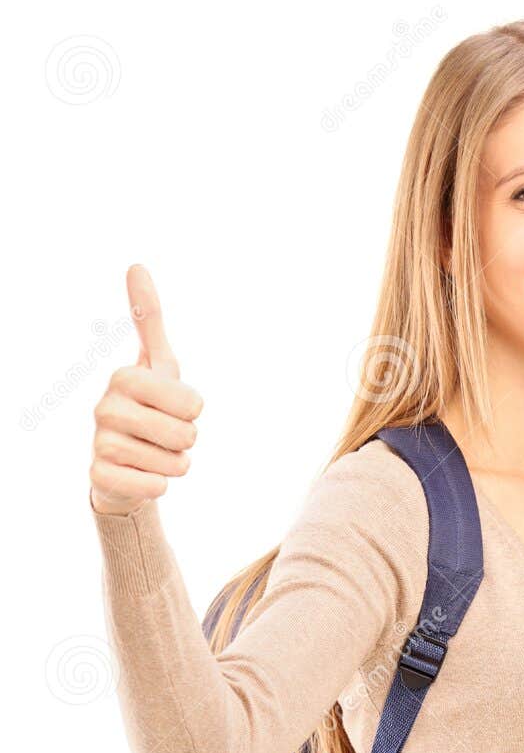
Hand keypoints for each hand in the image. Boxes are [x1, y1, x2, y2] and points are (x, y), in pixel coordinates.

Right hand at [89, 265, 202, 515]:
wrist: (121, 461)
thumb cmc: (146, 407)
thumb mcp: (157, 364)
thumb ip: (149, 319)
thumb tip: (136, 265)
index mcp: (125, 377)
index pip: (192, 403)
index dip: (193, 411)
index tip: (176, 407)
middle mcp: (106, 407)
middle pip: (186, 435)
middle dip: (187, 441)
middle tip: (166, 436)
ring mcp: (101, 442)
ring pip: (175, 464)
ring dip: (175, 464)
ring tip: (154, 454)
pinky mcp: (101, 475)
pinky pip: (155, 487)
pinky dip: (159, 485)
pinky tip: (143, 474)